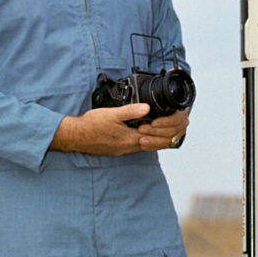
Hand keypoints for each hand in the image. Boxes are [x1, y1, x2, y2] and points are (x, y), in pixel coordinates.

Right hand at [49, 105, 190, 155]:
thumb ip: (130, 111)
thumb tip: (147, 107)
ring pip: (151, 145)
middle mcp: (132, 146)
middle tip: (182, 123)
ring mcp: (127, 148)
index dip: (172, 130)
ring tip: (171, 127)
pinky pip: (142, 144)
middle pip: (159, 144)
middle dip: (172, 133)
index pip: (160, 139)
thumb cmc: (91, 126)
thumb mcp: (112, 114)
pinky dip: (151, 138)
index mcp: (132, 139)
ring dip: (162, 136)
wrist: (75, 137)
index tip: (181, 120)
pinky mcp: (121, 147)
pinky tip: (150, 131)